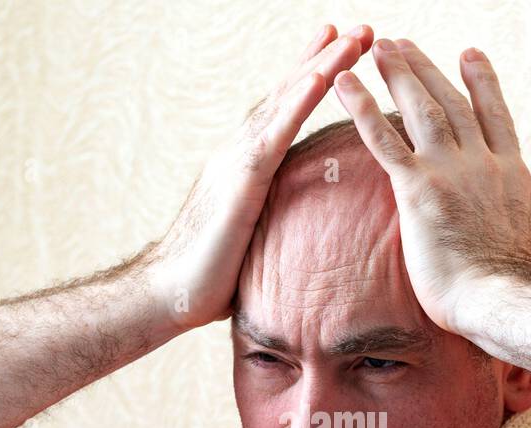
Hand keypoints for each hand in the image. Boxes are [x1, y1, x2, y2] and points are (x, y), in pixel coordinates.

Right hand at [143, 23, 373, 330]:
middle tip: (362, 29)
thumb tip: (298, 233)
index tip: (337, 47)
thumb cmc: (210, 279)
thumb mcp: (251, 242)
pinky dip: (297, 101)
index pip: (283, 111)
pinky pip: (274, 133)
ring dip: (321, 66)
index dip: (309, 77)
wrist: (168, 295)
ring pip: (285, 102)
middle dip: (325, 58)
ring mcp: (237, 160)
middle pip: (288, 95)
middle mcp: (239, 151)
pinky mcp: (239, 180)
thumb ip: (272, 222)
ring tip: (353, 37)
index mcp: (246, 164)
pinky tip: (321, 76)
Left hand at [331, 38, 530, 333]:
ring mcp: (451, 172)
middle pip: (452, 103)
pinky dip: (362, 107)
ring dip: (397, 74)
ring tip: (378, 48)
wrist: (506, 303)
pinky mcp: (419, 190)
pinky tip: (344, 82)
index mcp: (513, 175)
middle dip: (426, 70)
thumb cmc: (529, 288)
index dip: (481, 82)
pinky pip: (384, 140)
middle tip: (404, 46)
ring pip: (420, 109)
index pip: (495, 117)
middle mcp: (483, 163)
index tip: (468, 54)